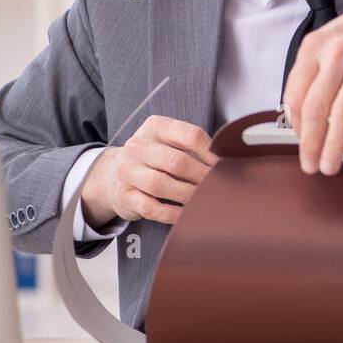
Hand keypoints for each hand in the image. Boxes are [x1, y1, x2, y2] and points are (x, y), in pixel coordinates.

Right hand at [80, 115, 218, 228]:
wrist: (115, 173)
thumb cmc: (154, 158)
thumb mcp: (170, 142)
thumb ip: (194, 147)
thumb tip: (227, 160)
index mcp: (155, 127)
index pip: (189, 135)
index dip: (211, 152)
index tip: (224, 165)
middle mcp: (138, 146)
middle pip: (176, 161)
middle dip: (201, 176)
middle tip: (219, 186)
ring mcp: (128, 171)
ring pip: (161, 184)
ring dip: (188, 195)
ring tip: (205, 200)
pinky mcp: (125, 195)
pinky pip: (151, 207)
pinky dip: (172, 213)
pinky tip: (186, 215)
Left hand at [282, 0, 342, 175]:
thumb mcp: (336, 39)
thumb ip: (317, 70)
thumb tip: (304, 115)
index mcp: (316, 44)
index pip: (296, 94)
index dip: (296, 126)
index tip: (299, 143)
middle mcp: (338, 51)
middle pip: (317, 108)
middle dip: (310, 144)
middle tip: (310, 165)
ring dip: (334, 147)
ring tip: (330, 165)